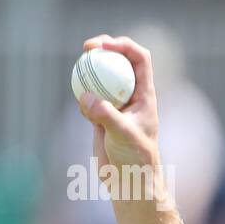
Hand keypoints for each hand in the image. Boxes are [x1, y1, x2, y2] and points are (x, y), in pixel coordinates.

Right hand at [75, 34, 161, 197]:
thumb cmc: (136, 158)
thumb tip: (85, 96)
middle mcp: (131, 95)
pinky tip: (84, 113)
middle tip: (86, 47)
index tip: (105, 45)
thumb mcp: (124, 135)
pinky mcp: (100, 115)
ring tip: (79, 77)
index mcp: (145, 94)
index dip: (124, 45)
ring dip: (89, 72)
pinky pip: (87, 98)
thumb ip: (106, 115)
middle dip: (104, 47)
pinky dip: (82, 98)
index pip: (139, 59)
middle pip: (118, 61)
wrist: (129, 179)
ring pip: (100, 78)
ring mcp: (115, 104)